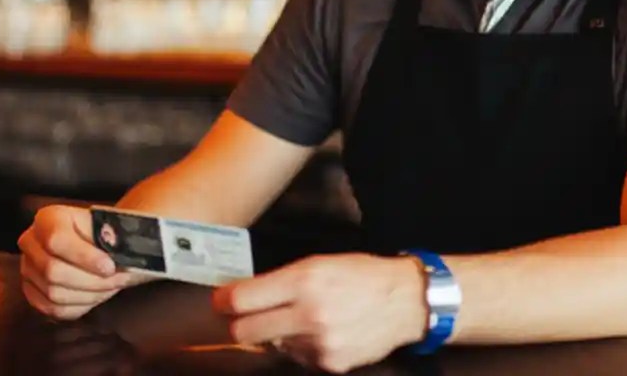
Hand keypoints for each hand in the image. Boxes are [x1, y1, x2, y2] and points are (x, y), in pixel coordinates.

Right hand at [18, 205, 139, 319]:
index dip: (84, 257)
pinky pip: (54, 309)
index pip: (56, 240)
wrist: (98, 242)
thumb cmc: (104, 231)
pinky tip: (96, 296)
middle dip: (91, 280)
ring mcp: (27, 269)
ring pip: (54, 294)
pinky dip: (79, 306)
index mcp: (47, 219)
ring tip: (111, 287)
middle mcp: (30, 242)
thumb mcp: (108, 224)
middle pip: (52, 271)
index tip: (109, 266)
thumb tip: (111, 245)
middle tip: (119, 279)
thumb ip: (108, 233)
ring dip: (89, 295)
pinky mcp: (32, 292)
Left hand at [213, 253, 428, 373]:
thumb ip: (281, 280)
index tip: (220, 301)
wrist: (406, 301)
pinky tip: (321, 331)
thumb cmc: (362, 275)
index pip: (241, 300)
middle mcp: (308, 313)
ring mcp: (319, 343)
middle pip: (244, 331)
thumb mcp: (319, 263)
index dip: (223, 301)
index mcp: (304, 280)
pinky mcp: (329, 364)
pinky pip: (297, 357)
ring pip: (272, 345)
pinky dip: (301, 346)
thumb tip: (243, 294)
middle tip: (245, 316)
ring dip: (277, 334)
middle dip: (240, 323)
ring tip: (303, 318)